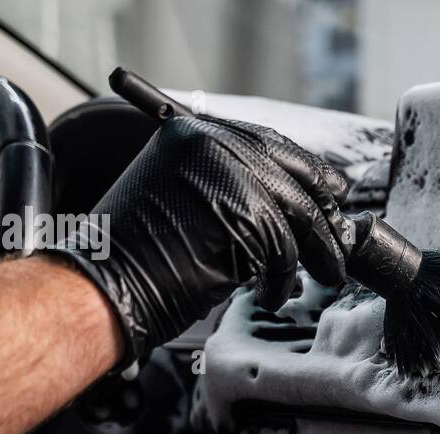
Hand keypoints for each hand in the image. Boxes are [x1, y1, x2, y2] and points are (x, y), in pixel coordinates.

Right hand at [51, 115, 350, 368]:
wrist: (103, 284)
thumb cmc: (132, 255)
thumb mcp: (180, 196)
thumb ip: (228, 185)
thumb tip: (289, 200)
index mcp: (194, 133)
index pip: (271, 144)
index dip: (307, 171)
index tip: (331, 190)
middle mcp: (213, 145)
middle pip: (295, 175)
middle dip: (323, 215)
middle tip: (336, 244)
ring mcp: (229, 178)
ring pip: (297, 217)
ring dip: (312, 254)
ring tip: (315, 277)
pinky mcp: (244, 217)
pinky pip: (284, 251)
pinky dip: (283, 279)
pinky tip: (271, 294)